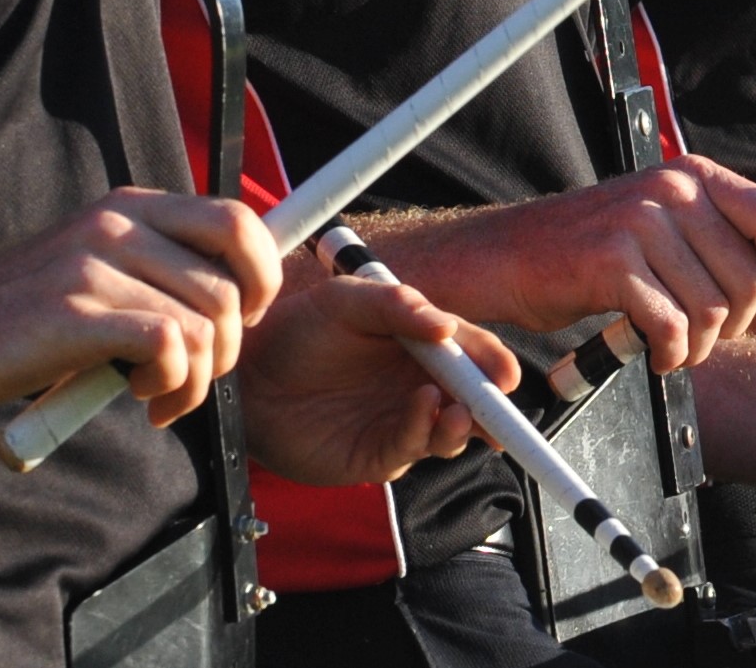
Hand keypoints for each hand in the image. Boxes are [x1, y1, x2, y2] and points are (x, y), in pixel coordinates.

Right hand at [0, 190, 280, 425]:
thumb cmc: (23, 312)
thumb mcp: (98, 266)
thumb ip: (157, 268)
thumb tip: (239, 299)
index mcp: (132, 208)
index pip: (237, 221)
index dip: (263, 274)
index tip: (247, 318)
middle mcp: (120, 225)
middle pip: (232, 283)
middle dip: (234, 343)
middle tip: (202, 374)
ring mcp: (97, 266)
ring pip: (205, 324)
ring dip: (201, 378)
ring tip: (164, 397)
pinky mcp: (76, 314)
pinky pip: (170, 346)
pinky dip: (174, 384)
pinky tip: (145, 399)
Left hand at [237, 277, 519, 485]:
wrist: (249, 377)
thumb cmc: (298, 328)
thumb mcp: (345, 301)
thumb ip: (396, 305)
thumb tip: (446, 326)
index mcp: (421, 343)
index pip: (471, 353)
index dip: (492, 362)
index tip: (506, 373)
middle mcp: (420, 383)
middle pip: (473, 398)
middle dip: (492, 404)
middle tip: (497, 402)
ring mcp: (403, 420)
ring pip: (451, 429)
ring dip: (463, 423)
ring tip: (459, 410)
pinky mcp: (380, 454)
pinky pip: (413, 447)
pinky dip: (425, 431)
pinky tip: (423, 409)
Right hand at [440, 155, 755, 372]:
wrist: (506, 256)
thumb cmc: (590, 251)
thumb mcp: (662, 223)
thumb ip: (716, 235)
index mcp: (694, 175)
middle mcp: (672, 189)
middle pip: (749, 279)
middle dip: (732, 323)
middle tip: (700, 333)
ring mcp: (641, 222)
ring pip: (711, 309)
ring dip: (697, 346)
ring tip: (674, 347)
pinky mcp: (611, 261)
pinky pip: (671, 325)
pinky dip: (669, 353)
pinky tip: (653, 354)